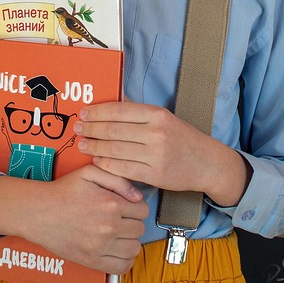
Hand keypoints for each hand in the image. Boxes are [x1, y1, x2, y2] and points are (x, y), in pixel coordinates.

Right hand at [0, 165, 148, 273]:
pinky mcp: (92, 261)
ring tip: (119, 235)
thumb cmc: (63, 191)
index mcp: (110, 203)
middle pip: (139, 229)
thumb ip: (118, 180)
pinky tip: (117, 251)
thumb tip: (138, 197)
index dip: (136, 207)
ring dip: (130, 241)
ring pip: (134, 249)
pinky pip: (121, 267)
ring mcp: (101, 246)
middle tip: (120, 220)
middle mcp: (109, 226)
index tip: (127, 208)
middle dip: (133, 223)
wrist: (39, 212)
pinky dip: (124, 261)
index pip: (142, 210)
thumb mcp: (90, 173)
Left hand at [74, 102, 251, 206]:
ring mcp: (155, 155)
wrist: (206, 163)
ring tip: (83, 144)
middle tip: (77, 128)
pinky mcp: (154, 175)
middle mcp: (156, 133)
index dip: (97, 112)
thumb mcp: (165, 118)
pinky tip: (97, 160)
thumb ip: (140, 114)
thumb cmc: (182, 139)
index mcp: (157, 115)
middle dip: (90, 128)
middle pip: (113, 130)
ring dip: (94, 147)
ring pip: (115, 150)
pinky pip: (123, 169)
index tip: (84, 112)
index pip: (119, 110)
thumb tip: (110, 107)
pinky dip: (107, 164)